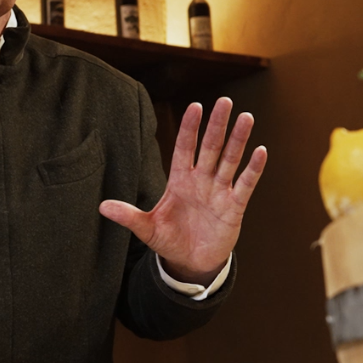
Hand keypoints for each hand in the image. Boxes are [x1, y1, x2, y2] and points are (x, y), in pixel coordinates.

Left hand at [99, 98, 266, 283]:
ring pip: (230, 160)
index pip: (184, 148)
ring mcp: (219, 192)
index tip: (195, 106)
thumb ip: (129, 216)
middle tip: (224, 101)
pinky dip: (253, 169)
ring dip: (238, 139)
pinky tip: (260, 151)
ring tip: (246, 117)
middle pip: (210, 147)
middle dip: (216, 125)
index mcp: (179, 181)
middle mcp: (201, 181)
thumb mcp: (147, 228)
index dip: (189, 128)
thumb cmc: (169, 240)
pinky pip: (245, 184)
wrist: (190, 262)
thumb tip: (101, 207)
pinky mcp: (234, 207)